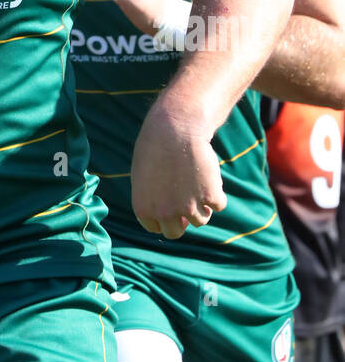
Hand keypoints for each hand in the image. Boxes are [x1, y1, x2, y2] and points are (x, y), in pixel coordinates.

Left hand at [131, 101, 226, 238]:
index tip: (171, 206)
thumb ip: (152, 197)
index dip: (165, 218)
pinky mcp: (210, 197)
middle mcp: (165, 213)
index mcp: (144, 209)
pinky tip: (210, 176)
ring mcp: (189, 207)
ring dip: (202, 205)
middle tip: (187, 202)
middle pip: (176, 232)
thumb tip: (164, 216)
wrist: (176, 128)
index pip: (156, 228)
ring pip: (201, 220)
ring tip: (197, 182)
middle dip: (182, 219)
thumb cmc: (156, 145)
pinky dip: (218, 193)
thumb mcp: (143, 174)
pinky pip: (219, 205)